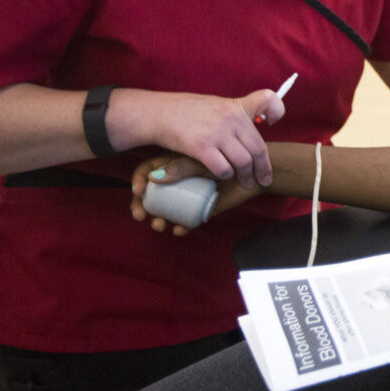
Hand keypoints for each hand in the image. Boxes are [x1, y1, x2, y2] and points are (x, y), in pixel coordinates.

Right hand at [110, 88, 286, 188]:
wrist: (157, 113)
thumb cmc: (185, 111)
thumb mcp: (214, 104)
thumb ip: (233, 115)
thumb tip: (254, 124)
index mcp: (235, 106)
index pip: (268, 101)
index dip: (277, 111)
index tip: (273, 123)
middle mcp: (230, 118)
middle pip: (258, 147)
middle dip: (263, 167)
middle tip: (264, 179)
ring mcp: (217, 133)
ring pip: (243, 162)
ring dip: (246, 176)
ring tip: (245, 183)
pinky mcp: (201, 147)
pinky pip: (223, 168)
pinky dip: (225, 176)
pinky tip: (224, 177)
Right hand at [129, 154, 261, 234]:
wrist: (251, 173)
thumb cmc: (227, 160)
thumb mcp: (200, 160)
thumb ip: (180, 166)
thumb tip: (153, 178)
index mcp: (175, 164)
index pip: (148, 172)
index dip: (138, 182)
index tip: (138, 193)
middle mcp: (179, 181)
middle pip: (152, 194)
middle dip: (143, 207)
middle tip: (141, 216)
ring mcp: (189, 196)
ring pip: (167, 210)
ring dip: (159, 219)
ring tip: (159, 225)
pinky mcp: (201, 209)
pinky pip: (186, 220)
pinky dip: (181, 226)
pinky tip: (179, 229)